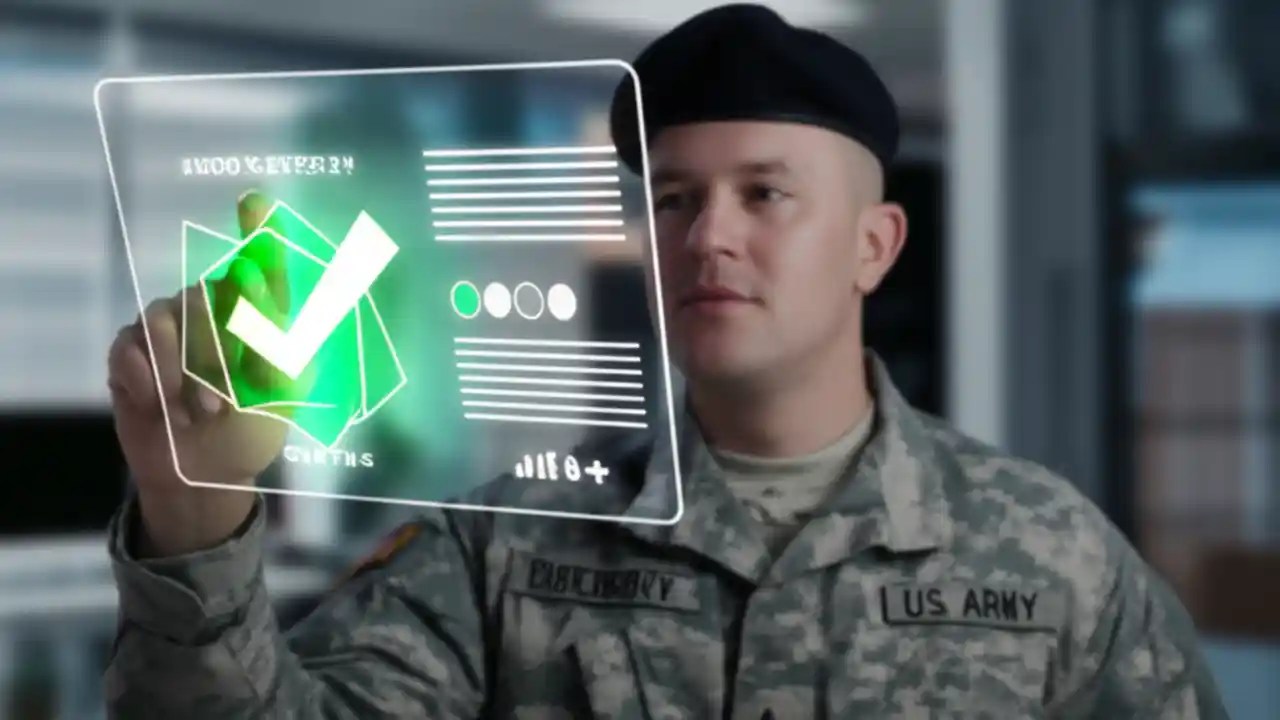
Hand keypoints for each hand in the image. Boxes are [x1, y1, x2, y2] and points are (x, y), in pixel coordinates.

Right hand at [108, 190, 304, 555]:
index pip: (260, 264)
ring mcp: (167, 326)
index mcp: (257, 318)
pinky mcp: (130, 350)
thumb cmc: (252, 432)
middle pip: (205, 293)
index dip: (258, 229)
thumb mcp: (284, 399)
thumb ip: (283, 352)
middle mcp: (211, 311)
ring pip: (164, 316)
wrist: (204, 474)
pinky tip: (158, 403)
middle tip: (221, 400)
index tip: (254, 200)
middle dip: (213, 350)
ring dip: (180, 371)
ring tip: (193, 411)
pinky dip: (147, 379)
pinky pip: (130, 345)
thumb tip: (270, 304)